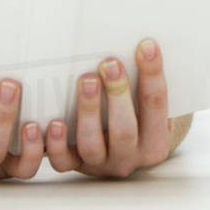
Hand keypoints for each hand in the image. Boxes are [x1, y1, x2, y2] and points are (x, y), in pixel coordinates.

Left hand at [45, 38, 173, 178]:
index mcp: (155, 140)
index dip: (152, 75)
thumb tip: (139, 43)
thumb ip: (142, 84)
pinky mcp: (75, 166)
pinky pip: (62, 160)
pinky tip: (53, 122)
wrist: (120, 154)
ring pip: (92, 144)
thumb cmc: (135, 116)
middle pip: (124, 129)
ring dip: (87, 111)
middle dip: (117, 94)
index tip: (146, 45)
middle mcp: (130, 156)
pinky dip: (55, 143)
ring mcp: (101, 163)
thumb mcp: (146, 106)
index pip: (155, 105)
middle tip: (110, 63)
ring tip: (85, 80)